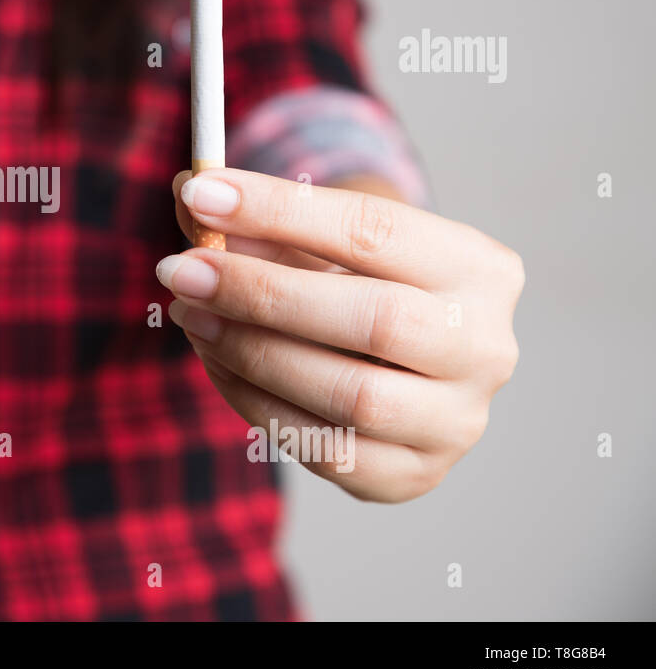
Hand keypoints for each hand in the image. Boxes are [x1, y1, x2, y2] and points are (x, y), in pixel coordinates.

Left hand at [160, 168, 523, 501]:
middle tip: (182, 270)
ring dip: (251, 352)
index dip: (280, 210)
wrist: (397, 357)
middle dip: (262, 293)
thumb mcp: (313, 237)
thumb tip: (184, 193)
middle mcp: (486, 349)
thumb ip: (252, 216)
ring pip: (351, 396)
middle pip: (375, 322)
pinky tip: (215, 360)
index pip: (375, 230)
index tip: (201, 192)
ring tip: (189, 314)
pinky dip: (254, 402)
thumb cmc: (351, 280)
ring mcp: (456, 423)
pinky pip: (323, 449)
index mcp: (481, 269)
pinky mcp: (412, 476)